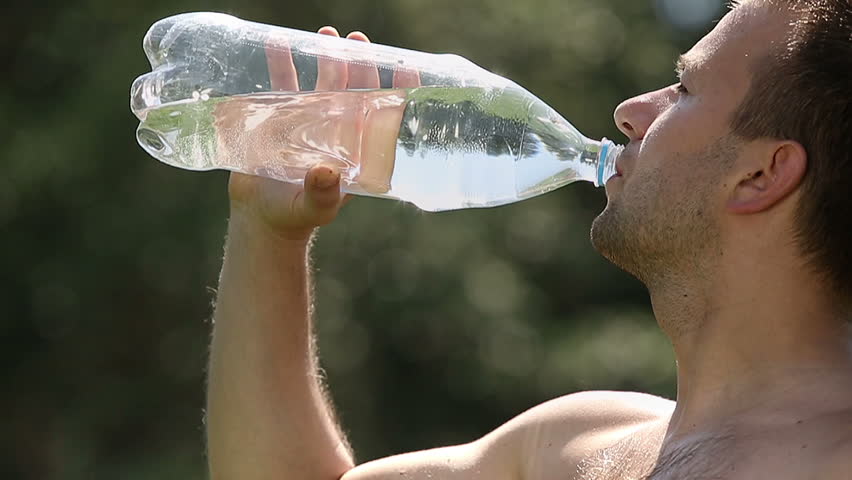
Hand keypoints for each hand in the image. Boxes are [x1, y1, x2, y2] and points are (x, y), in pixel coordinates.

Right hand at [227, 27, 376, 240]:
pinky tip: (279, 42)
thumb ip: (323, 195)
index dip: (397, 91)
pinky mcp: (281, 116)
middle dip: (360, 63)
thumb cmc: (296, 215)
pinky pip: (283, 84)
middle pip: (355, 90)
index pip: (384, 115)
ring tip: (327, 34)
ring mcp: (311, 119)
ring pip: (324, 80)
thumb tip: (326, 174)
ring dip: (327, 55)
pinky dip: (282, 63)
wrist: (262, 216)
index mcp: (357, 150)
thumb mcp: (313, 208)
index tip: (405, 66)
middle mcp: (339, 130)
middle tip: (358, 39)